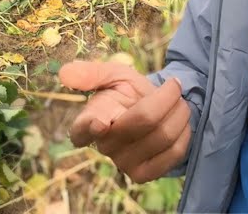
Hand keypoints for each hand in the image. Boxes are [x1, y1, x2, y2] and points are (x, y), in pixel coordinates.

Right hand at [59, 60, 191, 182]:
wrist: (156, 112)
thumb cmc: (129, 92)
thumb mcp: (114, 75)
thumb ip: (92, 73)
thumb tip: (64, 72)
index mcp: (89, 120)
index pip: (80, 131)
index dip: (89, 128)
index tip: (100, 123)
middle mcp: (103, 146)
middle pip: (142, 120)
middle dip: (166, 98)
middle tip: (174, 86)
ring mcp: (122, 164)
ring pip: (162, 136)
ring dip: (179, 113)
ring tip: (180, 102)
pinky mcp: (143, 175)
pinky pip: (173, 153)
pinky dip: (184, 133)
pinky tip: (182, 123)